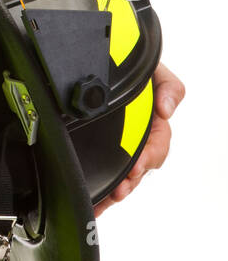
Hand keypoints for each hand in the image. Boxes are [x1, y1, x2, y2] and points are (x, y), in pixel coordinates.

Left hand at [93, 61, 184, 217]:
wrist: (106, 58)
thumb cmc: (131, 63)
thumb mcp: (154, 71)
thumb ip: (167, 86)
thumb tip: (167, 109)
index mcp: (152, 123)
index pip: (157, 147)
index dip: (148, 158)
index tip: (136, 166)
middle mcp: (137, 138)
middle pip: (138, 168)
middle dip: (130, 181)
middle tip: (119, 190)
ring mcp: (117, 145)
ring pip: (121, 175)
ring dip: (116, 190)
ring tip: (105, 200)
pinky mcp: (98, 149)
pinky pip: (101, 171)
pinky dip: (100, 190)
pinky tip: (92, 201)